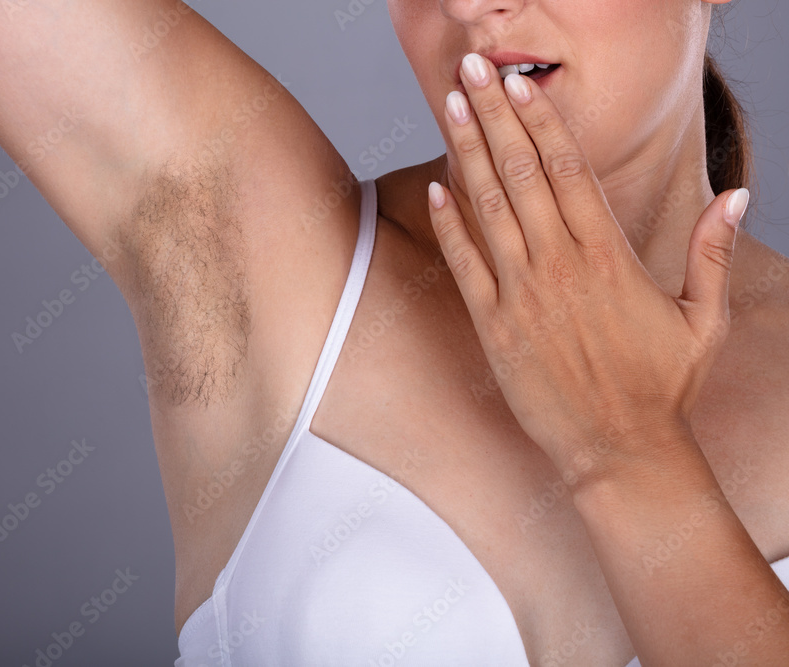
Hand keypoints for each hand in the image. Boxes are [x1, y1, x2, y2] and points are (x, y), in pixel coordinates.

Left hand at [427, 53, 749, 481]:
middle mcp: (560, 266)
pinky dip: (449, 222)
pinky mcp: (493, 327)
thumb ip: (712, 252)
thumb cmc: (662, 387)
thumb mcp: (702, 318)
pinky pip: (465, 264)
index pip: (568, 167)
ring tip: (449, 104)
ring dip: (467, 151)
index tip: (518, 84)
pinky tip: (437, 184)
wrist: (620, 452)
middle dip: (493, 115)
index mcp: (609, 255)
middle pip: (521, 172)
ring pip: (489, 207)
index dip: (539, 119)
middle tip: (472, 69)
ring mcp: (521, 295)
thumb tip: (738, 193)